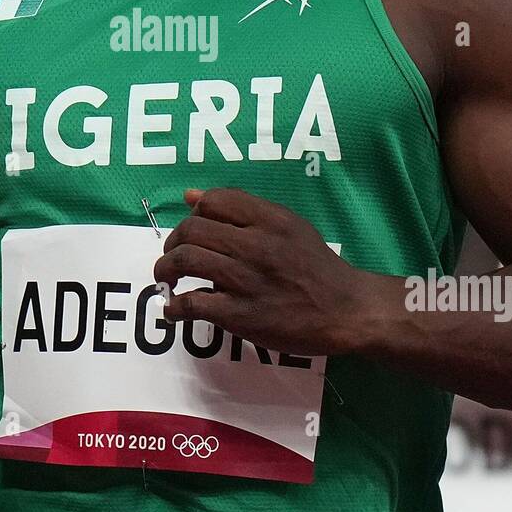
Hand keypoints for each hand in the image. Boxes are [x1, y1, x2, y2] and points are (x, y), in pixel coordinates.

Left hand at [154, 188, 365, 356]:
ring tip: (167, 279)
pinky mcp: (241, 315)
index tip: (193, 230)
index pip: (213, 200)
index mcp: (269, 219)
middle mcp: (256, 244)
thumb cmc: (315, 265)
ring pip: (186, 261)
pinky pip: (194, 304)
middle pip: (192, 230)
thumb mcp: (287, 224)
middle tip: (174, 256)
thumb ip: (242, 209)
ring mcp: (247, 280)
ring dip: (165, 270)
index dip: (193, 213)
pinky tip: (175, 309)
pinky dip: (175, 307)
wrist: (346, 310)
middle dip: (172, 243)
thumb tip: (190, 196)